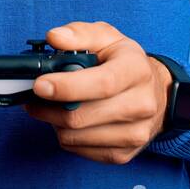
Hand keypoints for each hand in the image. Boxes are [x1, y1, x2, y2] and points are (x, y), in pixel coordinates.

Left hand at [24, 21, 174, 164]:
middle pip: (82, 116)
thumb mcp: (107, 37)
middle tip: (33, 95)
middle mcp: (141, 105)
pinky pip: (78, 149)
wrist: (155, 93)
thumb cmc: (124, 62)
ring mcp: (134, 134)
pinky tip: (67, 120)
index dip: (67, 86)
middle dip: (48, 107)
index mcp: (137, 70)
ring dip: (53, 121)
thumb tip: (54, 37)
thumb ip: (79, 34)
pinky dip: (64, 135)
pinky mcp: (123, 155)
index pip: (102, 84)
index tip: (39, 85)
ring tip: (51, 105)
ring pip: (75, 136)